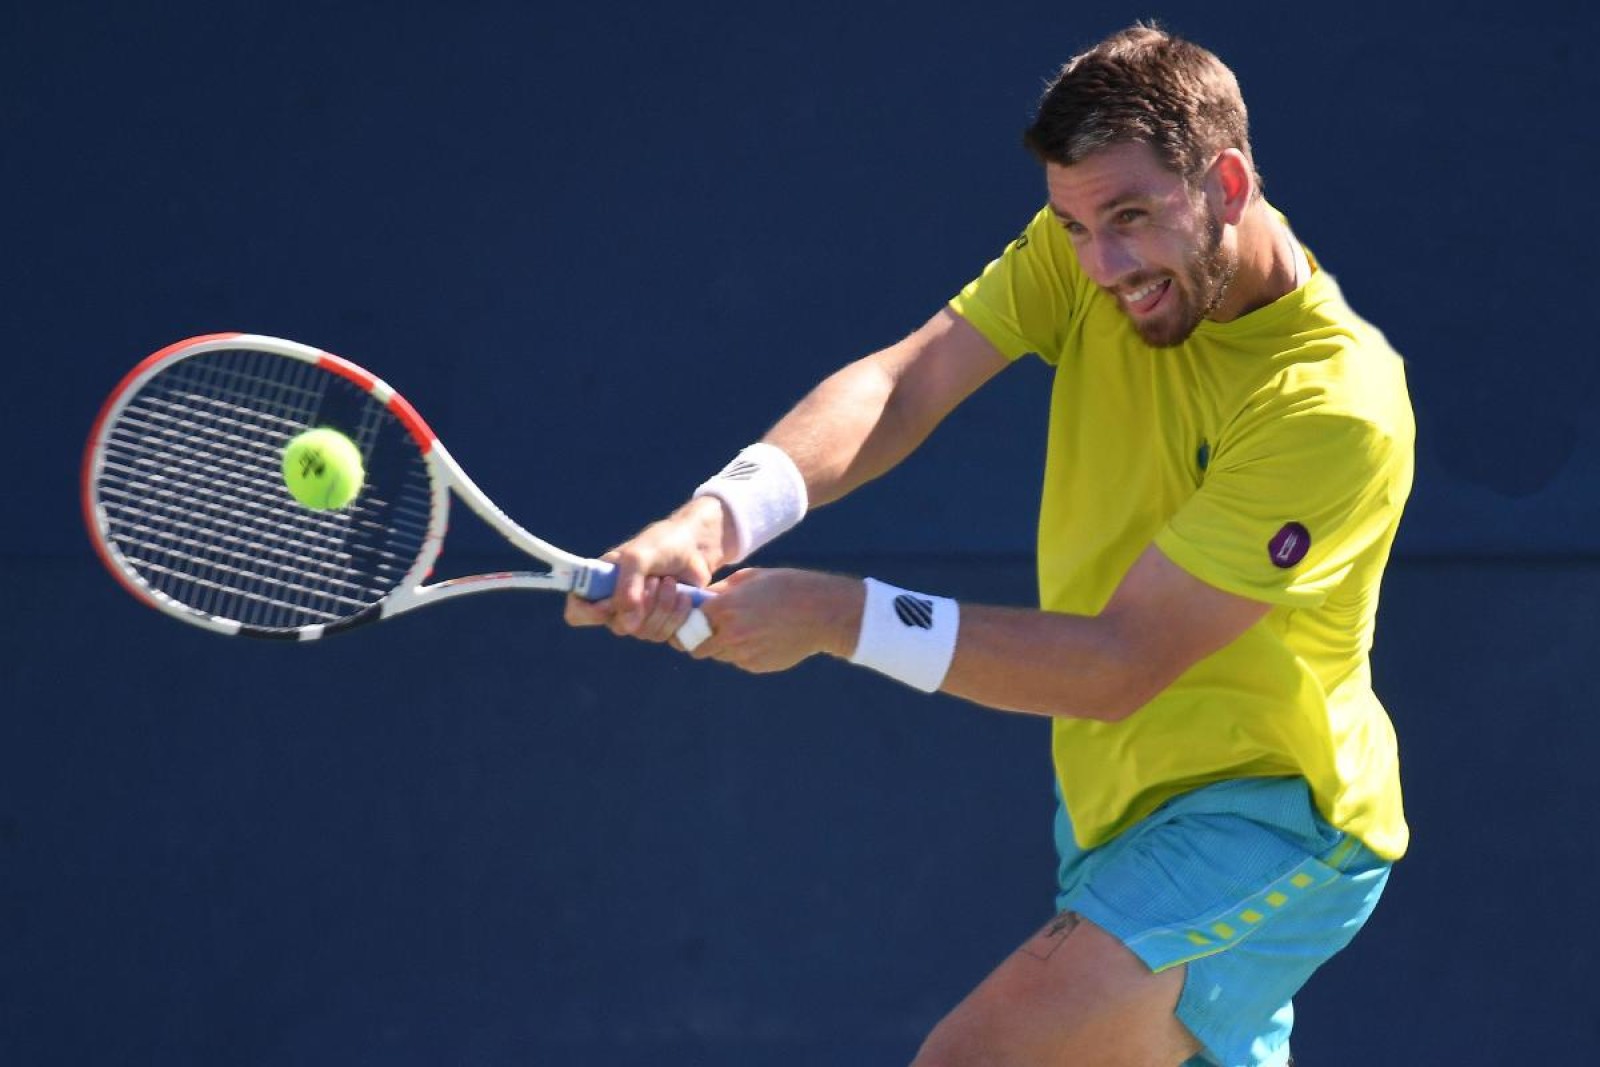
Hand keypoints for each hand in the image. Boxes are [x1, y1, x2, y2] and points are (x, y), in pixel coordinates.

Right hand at [564, 496, 729, 639]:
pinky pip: (665, 635)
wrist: (695, 547)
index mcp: (599, 584)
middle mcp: (616, 604)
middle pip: (618, 626)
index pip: (577, 612)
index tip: (610, 604)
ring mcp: (639, 617)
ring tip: (670, 582)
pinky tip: (683, 596)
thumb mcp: (638, 556)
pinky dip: (677, 615)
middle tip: (655, 580)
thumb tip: (627, 625)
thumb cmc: (661, 544)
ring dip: (662, 607)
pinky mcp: (662, 623)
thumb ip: (628, 586)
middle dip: (642, 603)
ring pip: (644, 632)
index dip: (589, 613)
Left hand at [689, 568, 862, 673]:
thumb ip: (720, 591)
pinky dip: (743, 652)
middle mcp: (729, 635)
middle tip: (711, 628)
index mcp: (724, 609)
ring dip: (722, 645)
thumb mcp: (749, 577)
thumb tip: (699, 600)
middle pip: (697, 646)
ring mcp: (743, 654)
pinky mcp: (756, 665)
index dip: (687, 620)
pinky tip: (762, 636)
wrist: (822, 613)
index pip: (687, 623)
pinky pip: (738, 661)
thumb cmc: (787, 587)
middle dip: (700, 638)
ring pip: (718, 655)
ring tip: (745, 628)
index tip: (692, 617)